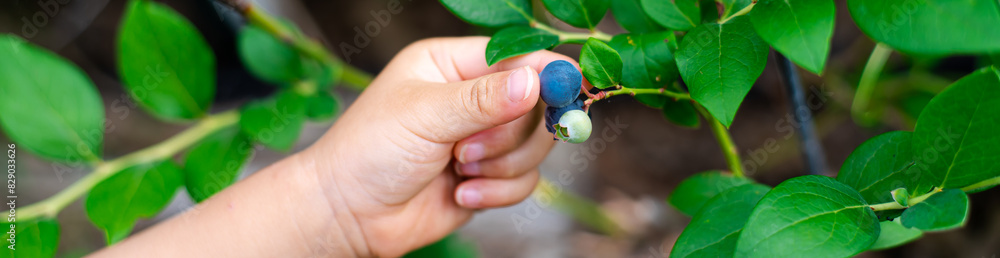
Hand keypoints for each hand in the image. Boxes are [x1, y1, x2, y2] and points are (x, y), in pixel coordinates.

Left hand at [299, 37, 579, 255]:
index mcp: (451, 64)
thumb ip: (482, 100)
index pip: (517, 57)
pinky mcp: (486, 175)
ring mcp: (481, 138)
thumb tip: (536, 81)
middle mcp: (470, 97)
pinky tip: (461, 195)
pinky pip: (525, 180)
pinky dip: (497, 191)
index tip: (571, 91)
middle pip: (534, 105)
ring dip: (502, 165)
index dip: (547, 73)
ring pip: (535, 146)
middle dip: (508, 135)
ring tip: (458, 171)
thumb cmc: (368, 152)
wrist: (347, 215)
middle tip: (467, 150)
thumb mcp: (424, 116)